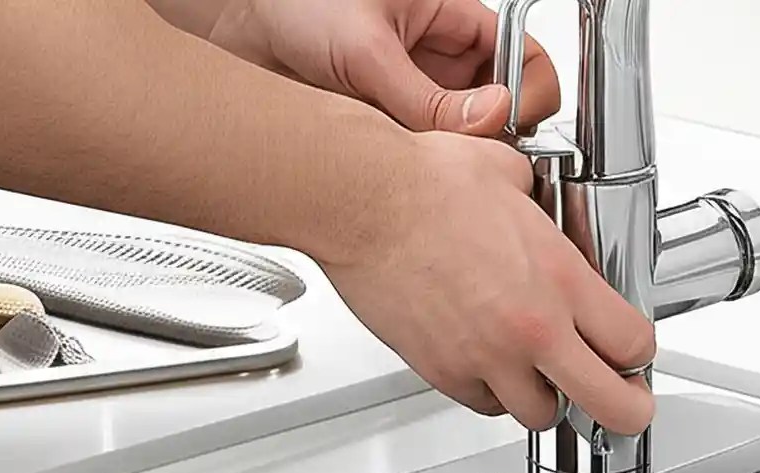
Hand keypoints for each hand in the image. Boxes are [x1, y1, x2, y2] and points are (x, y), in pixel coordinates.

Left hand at [208, 0, 560, 134]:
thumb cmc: (294, 1)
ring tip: (421, 157)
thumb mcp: (368, 48)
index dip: (528, 93)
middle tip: (467, 153)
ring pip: (459, 140)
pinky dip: (417, 168)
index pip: (524, 60)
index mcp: (453, 20)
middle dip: (489, 136)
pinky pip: (421, 156)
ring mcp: (415, 95)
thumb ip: (429, 96)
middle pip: (497, 109)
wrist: (232, 24)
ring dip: (448, 156)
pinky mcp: (388, 126)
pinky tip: (398, 166)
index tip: (509, 122)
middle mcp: (440, 61)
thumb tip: (492, 121)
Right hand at [319, 131, 654, 434]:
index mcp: (561, 279)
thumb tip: (546, 208)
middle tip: (625, 404)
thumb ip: (544, 210)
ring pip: (541, 414)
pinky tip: (490, 365)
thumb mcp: (513, 177)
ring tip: (542, 375)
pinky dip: (493, 394)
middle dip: (626, 409)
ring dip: (548, 398)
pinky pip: (484, 404)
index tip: (634, 353)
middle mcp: (532, 328)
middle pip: (609, 404)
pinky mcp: (443, 372)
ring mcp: (486, 357)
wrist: (361, 201)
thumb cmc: (424, 181)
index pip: (634, 343)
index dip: (641, 354)